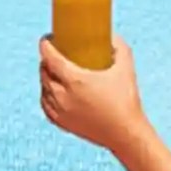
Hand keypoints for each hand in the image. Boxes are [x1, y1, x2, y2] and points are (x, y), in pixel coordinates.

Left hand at [39, 35, 147, 152]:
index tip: (47, 38)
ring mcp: (60, 111)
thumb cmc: (126, 101)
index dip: (45, 44)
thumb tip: (112, 36)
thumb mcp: (126, 68)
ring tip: (55, 71)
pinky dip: (46, 95)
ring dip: (46, 77)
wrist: (126, 135)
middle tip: (56, 53)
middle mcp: (62, 96)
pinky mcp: (62, 124)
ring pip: (43, 88)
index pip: (49, 57)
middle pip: (44, 71)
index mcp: (74, 80)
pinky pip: (46, 105)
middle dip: (46, 59)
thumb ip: (119, 48)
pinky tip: (51, 92)